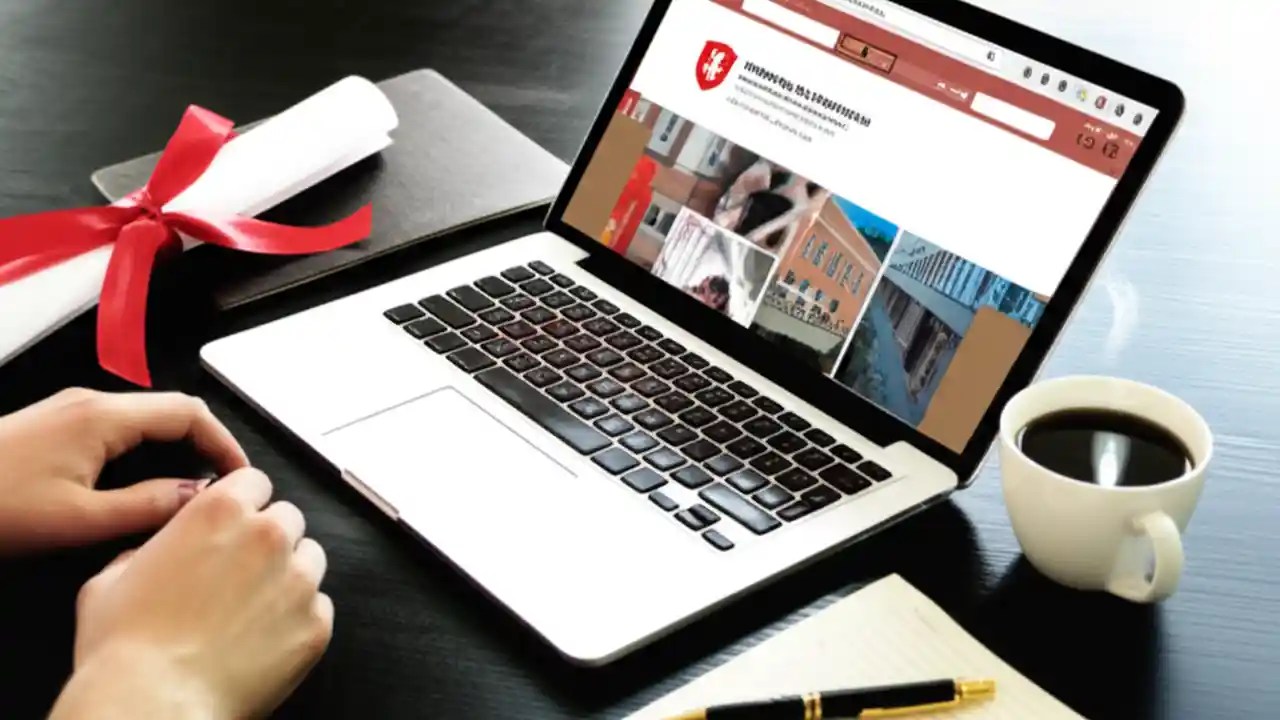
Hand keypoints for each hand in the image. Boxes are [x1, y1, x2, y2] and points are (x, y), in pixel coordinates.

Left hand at [0, 387, 247, 553]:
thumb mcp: (79, 519)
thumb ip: (148, 505)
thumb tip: (199, 498)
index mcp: (104, 416)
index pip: (191, 412)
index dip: (226, 443)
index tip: (241, 478)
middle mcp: (92, 402)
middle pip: (173, 411)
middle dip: (207, 446)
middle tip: (224, 488)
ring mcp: (72, 410)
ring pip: (146, 420)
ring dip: (177, 449)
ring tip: (191, 492)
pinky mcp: (57, 424)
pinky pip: (120, 428)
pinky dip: (147, 451)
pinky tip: (145, 485)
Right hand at [52, 468, 331, 719]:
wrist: (154, 703)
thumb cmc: (125, 645)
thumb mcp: (111, 579)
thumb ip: (146, 549)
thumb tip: (157, 552)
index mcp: (220, 511)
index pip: (254, 480)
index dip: (244, 500)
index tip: (235, 520)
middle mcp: (269, 536)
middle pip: (288, 517)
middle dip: (268, 537)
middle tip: (241, 572)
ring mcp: (299, 580)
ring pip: (311, 559)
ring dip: (289, 574)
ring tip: (254, 608)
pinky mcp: (317, 624)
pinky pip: (320, 607)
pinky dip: (298, 618)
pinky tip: (264, 639)